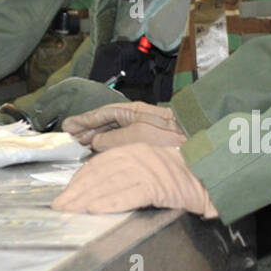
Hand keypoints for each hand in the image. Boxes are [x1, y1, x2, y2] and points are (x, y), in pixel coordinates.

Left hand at [51, 143, 216, 216]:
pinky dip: (109, 203)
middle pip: (97, 175)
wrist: (208, 175)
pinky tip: (94, 209)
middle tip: (60, 206)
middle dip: (76, 192)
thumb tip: (97, 188)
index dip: (78, 180)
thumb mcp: (148, 164)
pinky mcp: (157, 186)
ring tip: (71, 210)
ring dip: (86, 198)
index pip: (97, 165)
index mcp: (131, 150)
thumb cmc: (178, 173)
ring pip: (108, 184)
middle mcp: (135, 156)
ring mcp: (146, 170)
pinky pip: (127, 195)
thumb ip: (125, 170)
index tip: (66, 194)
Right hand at [62, 100, 184, 149]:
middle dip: (86, 130)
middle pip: (106, 124)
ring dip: (94, 141)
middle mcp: (137, 121)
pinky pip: (120, 146)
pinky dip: (107, 150)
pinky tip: (101, 157)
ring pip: (112, 135)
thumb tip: (96, 142)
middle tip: (69, 138)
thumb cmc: (173, 139)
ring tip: (79, 147)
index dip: (84, 120)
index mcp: (134, 112)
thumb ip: (113, 138)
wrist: (202, 149)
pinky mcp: (148, 148)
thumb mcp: (138, 135)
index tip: (68, 126)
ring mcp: (142, 134)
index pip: (103, 114)